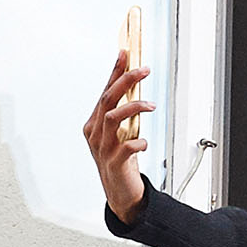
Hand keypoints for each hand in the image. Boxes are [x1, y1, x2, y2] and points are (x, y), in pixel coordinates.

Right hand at [83, 49, 152, 222]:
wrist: (120, 192)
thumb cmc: (120, 159)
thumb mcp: (120, 133)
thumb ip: (124, 112)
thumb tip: (135, 87)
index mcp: (94, 124)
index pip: (105, 91)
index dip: (115, 71)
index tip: (125, 53)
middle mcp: (95, 134)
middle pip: (108, 99)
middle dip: (126, 81)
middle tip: (144, 70)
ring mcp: (103, 148)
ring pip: (114, 118)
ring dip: (134, 108)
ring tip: (151, 106)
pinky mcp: (114, 163)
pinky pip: (127, 146)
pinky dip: (139, 141)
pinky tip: (144, 142)